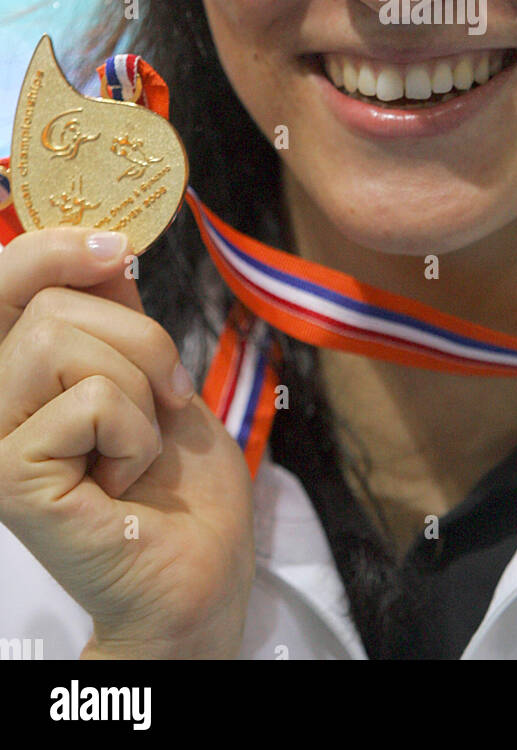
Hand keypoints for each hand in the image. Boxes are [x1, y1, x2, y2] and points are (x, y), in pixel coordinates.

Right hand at [0, 227, 254, 658]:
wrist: (202, 565)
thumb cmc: (179, 476)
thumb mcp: (152, 369)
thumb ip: (113, 315)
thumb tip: (103, 246)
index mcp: (19, 373)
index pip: (4, 282)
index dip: (50, 247)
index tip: (115, 248)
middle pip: (47, 301)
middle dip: (137, 338)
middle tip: (165, 395)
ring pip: (59, 340)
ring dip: (137, 387)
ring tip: (138, 443)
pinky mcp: (10, 478)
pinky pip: (90, 399)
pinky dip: (135, 431)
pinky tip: (125, 478)